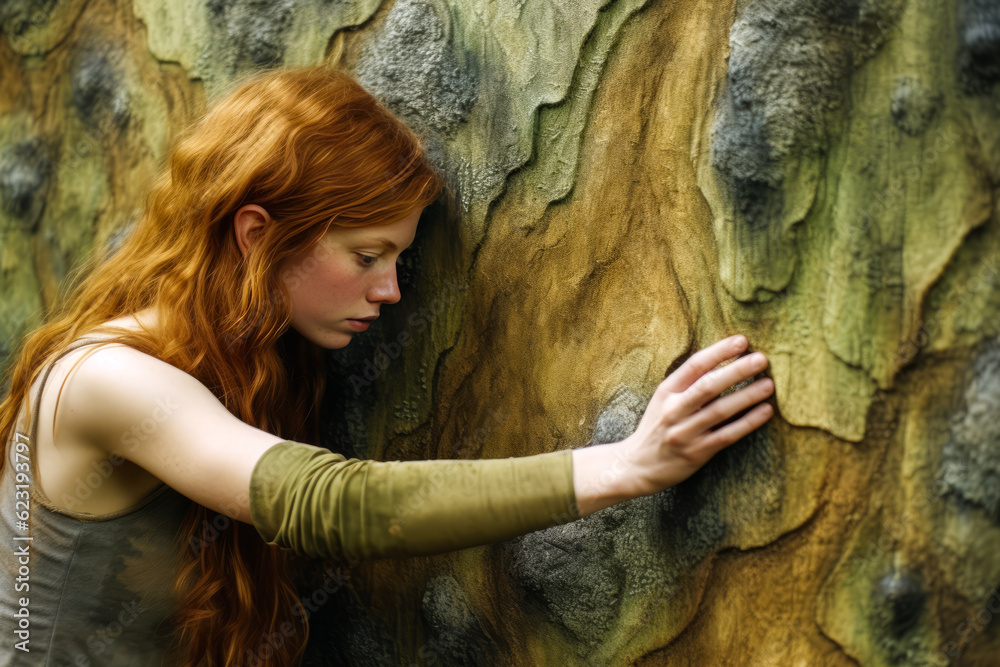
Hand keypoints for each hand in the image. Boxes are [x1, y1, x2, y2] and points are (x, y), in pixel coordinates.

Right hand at [620, 334, 773, 496]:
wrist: (638, 466)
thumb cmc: (657, 427)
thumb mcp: (664, 400)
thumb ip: (688, 384)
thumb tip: (726, 363)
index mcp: (666, 392)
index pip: (695, 365)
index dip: (719, 351)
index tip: (742, 340)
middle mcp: (673, 410)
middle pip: (708, 386)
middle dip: (737, 370)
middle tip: (761, 359)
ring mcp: (685, 433)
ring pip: (720, 411)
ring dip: (747, 395)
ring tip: (768, 384)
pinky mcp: (697, 453)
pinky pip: (727, 435)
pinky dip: (748, 422)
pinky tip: (765, 411)